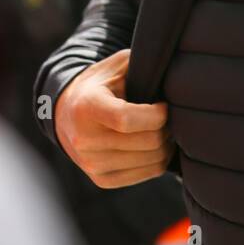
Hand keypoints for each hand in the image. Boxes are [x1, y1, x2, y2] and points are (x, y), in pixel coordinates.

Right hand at [54, 49, 174, 188]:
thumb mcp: (116, 66)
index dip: (156, 114)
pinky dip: (159, 159)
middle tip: (171, 116)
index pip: (126, 119)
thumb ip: (143, 64)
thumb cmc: (100, 85)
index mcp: (87, 107)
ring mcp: (92, 164)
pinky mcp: (102, 179)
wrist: (66, 113)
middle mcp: (85, 140)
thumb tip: (177, 77)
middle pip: (147, 142)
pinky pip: (147, 174)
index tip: (164, 104)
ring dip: (167, 144)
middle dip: (167, 127)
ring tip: (165, 128)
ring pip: (152, 160)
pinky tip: (155, 143)